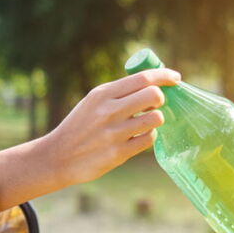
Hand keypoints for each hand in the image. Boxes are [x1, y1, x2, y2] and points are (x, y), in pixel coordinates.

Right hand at [0, 68, 180, 210]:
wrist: (58, 156)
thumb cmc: (80, 126)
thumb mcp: (93, 102)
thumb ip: (118, 94)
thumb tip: (152, 85)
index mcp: (102, 94)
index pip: (143, 78)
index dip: (164, 76)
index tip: (175, 78)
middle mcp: (109, 111)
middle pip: (154, 96)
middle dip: (161, 99)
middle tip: (155, 105)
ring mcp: (115, 133)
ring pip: (155, 118)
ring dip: (155, 119)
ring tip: (145, 122)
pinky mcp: (119, 153)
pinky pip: (148, 139)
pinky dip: (148, 137)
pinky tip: (138, 137)